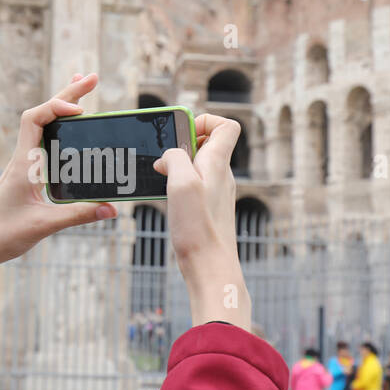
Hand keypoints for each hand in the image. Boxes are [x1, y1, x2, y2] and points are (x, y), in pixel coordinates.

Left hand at [0, 73, 115, 290]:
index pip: (35, 118)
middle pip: (43, 114)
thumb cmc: (1, 234)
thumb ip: (78, 215)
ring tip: (83, 91)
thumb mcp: (43, 225)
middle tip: (92, 78)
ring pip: (44, 126)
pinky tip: (72, 129)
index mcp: (23, 163)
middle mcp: (23, 158)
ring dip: (62, 107)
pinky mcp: (28, 175)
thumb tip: (112, 208)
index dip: (57, 106)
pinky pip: (45, 142)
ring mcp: (25, 165)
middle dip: (68, 94)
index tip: (81, 110)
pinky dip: (60, 129)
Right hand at [152, 113, 250, 330]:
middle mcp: (222, 176)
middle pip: (209, 143)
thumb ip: (175, 158)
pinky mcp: (208, 210)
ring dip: (178, 165)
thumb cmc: (198, 229)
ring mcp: (217, 193)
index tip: (182, 133)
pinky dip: (179, 185)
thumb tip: (169, 156)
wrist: (211, 269)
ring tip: (162, 179)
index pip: (227, 125)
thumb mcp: (181, 184)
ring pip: (199, 165)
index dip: (205, 120)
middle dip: (183, 143)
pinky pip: (195, 185)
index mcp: (218, 163)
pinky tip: (167, 199)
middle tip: (165, 158)